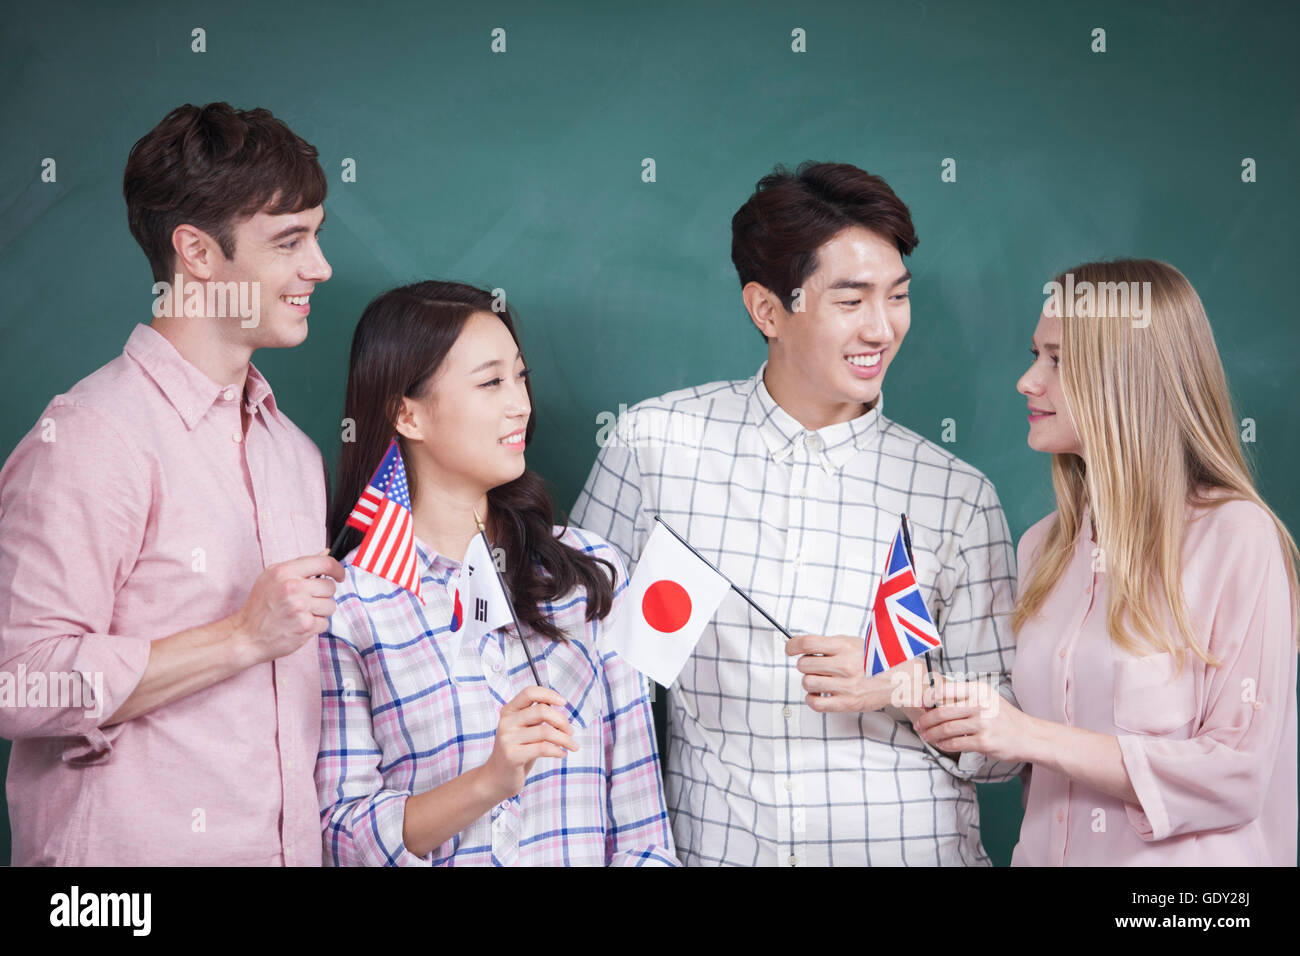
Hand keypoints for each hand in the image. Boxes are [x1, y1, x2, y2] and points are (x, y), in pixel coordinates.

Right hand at [231, 550, 344, 663]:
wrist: (246, 636)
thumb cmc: (259, 607)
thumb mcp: (271, 577)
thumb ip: (299, 566)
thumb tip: (325, 553)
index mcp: (285, 572)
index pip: (324, 562)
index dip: (337, 569)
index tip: (338, 575)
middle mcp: (293, 587)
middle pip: (330, 587)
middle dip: (322, 595)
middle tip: (307, 601)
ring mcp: (300, 607)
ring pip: (331, 606)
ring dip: (320, 612)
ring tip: (301, 614)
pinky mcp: (305, 626)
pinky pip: (325, 623)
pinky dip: (315, 626)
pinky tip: (299, 624)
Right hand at [482, 686, 578, 801]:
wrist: (497, 777)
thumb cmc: (517, 751)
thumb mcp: (525, 730)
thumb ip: (538, 719)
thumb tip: (563, 715)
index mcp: (509, 711)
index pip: (529, 692)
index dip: (549, 694)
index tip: (563, 702)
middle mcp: (506, 722)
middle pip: (541, 710)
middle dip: (562, 720)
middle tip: (570, 731)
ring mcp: (507, 739)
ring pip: (545, 731)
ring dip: (565, 739)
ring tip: (573, 745)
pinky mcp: (512, 755)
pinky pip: (542, 748)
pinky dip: (558, 750)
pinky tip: (562, 754)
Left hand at [786, 633, 920, 712]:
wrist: (901, 678)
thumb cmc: (874, 660)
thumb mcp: (852, 642)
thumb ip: (828, 644)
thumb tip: (800, 645)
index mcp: (844, 646)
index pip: (806, 643)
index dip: (792, 646)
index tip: (790, 649)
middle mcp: (844, 666)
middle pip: (803, 665)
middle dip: (805, 664)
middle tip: (815, 665)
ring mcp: (845, 686)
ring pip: (807, 683)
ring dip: (810, 681)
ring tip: (822, 679)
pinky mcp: (847, 703)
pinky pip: (815, 703)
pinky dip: (813, 698)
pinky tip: (821, 693)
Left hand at [912, 679, 1035, 763]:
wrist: (1028, 735)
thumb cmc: (1003, 716)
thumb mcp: (987, 698)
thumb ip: (965, 697)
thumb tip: (934, 702)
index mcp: (978, 690)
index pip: (944, 690)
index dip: (927, 698)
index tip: (920, 705)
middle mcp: (980, 704)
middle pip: (942, 711)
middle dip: (926, 720)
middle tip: (918, 725)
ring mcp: (983, 724)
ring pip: (946, 729)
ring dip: (932, 734)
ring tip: (926, 736)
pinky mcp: (984, 742)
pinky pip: (956, 743)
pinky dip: (945, 745)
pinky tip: (940, 744)